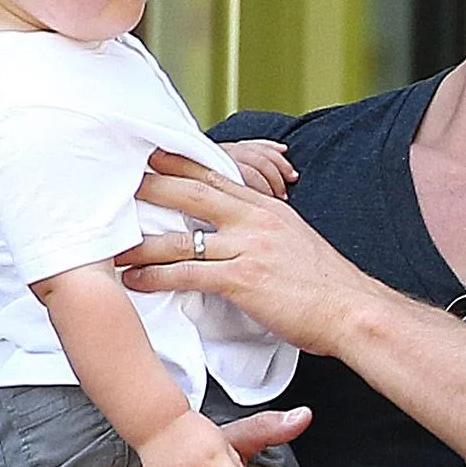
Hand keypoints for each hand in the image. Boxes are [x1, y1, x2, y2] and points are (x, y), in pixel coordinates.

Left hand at [120, 150, 387, 355]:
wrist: (352, 311)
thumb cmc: (327, 286)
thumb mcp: (296, 242)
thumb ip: (265, 232)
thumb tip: (243, 237)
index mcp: (268, 209)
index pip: (216, 176)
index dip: (180, 164)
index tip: (152, 155)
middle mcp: (255, 221)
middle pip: (192, 194)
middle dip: (151, 188)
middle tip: (117, 184)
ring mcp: (248, 249)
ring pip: (182, 239)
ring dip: (142, 244)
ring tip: (113, 247)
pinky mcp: (243, 280)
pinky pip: (189, 274)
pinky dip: (157, 277)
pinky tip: (137, 281)